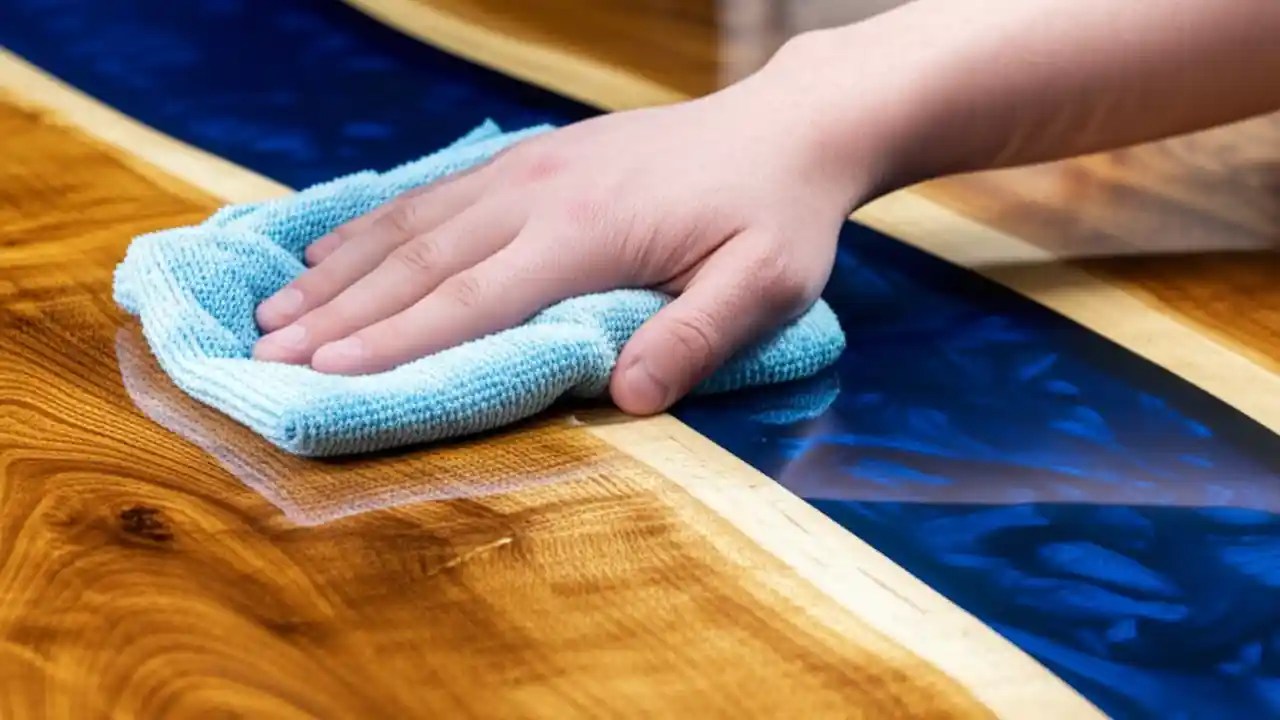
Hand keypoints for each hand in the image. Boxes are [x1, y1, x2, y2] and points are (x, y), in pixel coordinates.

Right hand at [251, 53, 871, 414]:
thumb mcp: (767, 286)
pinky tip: (333, 248)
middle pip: (421, 259)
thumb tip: (627, 398)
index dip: (397, 339)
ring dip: (340, 267)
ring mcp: (529, 167)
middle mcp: (540, 192)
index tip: (325, 371)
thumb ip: (696, 338)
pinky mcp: (531, 157)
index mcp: (589, 231)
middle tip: (265, 353)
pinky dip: (375, 224)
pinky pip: (434, 193)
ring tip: (275, 308)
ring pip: (413, 221)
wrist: (784, 129)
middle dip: (339, 310)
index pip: (474, 295)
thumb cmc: (777, 219)